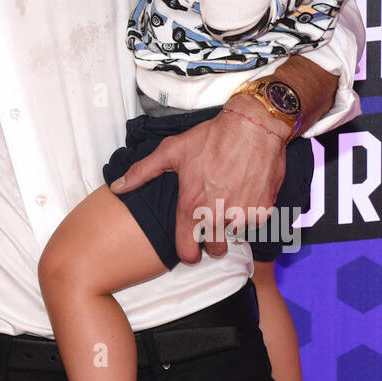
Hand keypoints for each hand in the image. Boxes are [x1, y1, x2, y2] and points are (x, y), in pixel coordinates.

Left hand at [109, 102, 287, 262]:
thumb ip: (141, 172)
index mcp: (192, 206)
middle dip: (213, 241)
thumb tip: (117, 187)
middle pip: (216, 249)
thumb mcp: (171, 151)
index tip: (191, 249)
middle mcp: (217, 215)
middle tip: (212, 221)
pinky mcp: (265, 211)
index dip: (188, 253)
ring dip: (232, 225)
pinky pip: (255, 224)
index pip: (187, 251)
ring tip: (228, 201)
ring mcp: (243, 215)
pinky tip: (245, 193)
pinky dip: (251, 214)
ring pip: (235, 235)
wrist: (253, 126)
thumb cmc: (210, 138)